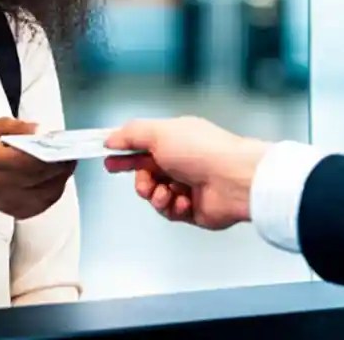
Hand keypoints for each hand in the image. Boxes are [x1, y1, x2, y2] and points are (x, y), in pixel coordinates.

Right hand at [0, 118, 76, 223]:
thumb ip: (15, 126)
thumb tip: (40, 129)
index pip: (26, 160)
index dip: (48, 154)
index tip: (62, 145)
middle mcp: (0, 183)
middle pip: (40, 177)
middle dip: (61, 166)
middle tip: (71, 154)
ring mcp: (8, 200)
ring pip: (45, 194)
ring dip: (61, 180)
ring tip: (67, 166)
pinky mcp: (14, 211)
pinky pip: (41, 205)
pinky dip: (54, 193)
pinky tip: (57, 181)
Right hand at [104, 117, 269, 230]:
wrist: (234, 180)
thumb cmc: (205, 151)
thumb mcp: (159, 133)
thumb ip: (131, 134)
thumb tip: (112, 138)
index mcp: (176, 140)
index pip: (143, 146)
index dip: (124, 154)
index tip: (109, 159)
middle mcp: (182, 162)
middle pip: (146, 174)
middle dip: (142, 181)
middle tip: (145, 183)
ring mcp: (188, 186)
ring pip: (155, 196)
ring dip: (156, 196)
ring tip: (166, 193)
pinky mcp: (193, 209)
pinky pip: (170, 211)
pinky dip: (173, 207)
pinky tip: (184, 201)